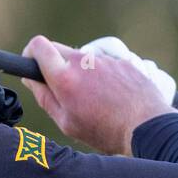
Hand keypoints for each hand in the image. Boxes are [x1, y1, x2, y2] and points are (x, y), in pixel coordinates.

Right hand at [20, 35, 177, 156]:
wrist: (146, 127)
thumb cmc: (104, 131)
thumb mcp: (66, 122)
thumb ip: (44, 97)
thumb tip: (31, 79)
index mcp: (64, 78)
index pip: (38, 46)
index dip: (31, 52)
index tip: (31, 62)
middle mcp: (83, 62)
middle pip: (58, 49)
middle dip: (53, 64)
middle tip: (61, 87)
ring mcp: (104, 59)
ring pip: (82, 59)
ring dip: (81, 73)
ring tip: (94, 99)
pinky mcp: (122, 61)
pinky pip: (104, 64)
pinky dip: (102, 76)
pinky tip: (112, 97)